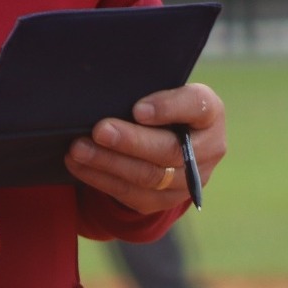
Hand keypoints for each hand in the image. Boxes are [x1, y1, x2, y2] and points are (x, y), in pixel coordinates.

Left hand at [65, 82, 225, 213]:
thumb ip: (144, 88)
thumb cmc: (158, 103)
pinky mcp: (166, 199)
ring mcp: (189, 180)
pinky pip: (132, 194)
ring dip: (109, 162)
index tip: (138, 109)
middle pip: (170, 150)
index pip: (198, 106)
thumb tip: (107, 88)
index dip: (169, 108)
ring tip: (79, 149)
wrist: (167, 137)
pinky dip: (101, 179)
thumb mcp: (160, 88)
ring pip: (148, 176)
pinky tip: (78, 165)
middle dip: (130, 141)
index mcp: (209, 112)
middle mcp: (208, 148)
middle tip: (99, 130)